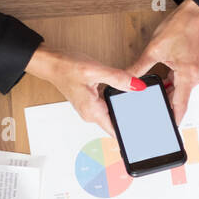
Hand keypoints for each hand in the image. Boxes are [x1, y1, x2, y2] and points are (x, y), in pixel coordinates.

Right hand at [26, 45, 142, 133]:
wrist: (51, 63)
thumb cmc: (66, 67)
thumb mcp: (94, 70)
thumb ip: (117, 78)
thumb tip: (137, 86)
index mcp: (92, 112)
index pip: (115, 131)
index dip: (129, 134)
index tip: (143, 134)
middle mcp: (91, 114)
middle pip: (117, 121)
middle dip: (131, 117)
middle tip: (148, 110)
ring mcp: (91, 109)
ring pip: (114, 111)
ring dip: (125, 107)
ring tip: (139, 100)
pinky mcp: (92, 102)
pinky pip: (109, 104)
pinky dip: (117, 99)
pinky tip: (125, 92)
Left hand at [126, 0, 198, 124]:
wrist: (196, 12)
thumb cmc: (181, 26)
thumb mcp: (155, 49)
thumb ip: (139, 67)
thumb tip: (126, 79)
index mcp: (188, 76)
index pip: (180, 107)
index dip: (172, 120)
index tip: (165, 132)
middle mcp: (194, 78)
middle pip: (178, 101)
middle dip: (164, 109)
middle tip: (150, 118)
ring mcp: (193, 74)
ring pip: (178, 92)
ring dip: (165, 96)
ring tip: (151, 104)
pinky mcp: (191, 68)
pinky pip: (179, 83)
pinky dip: (169, 87)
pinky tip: (157, 87)